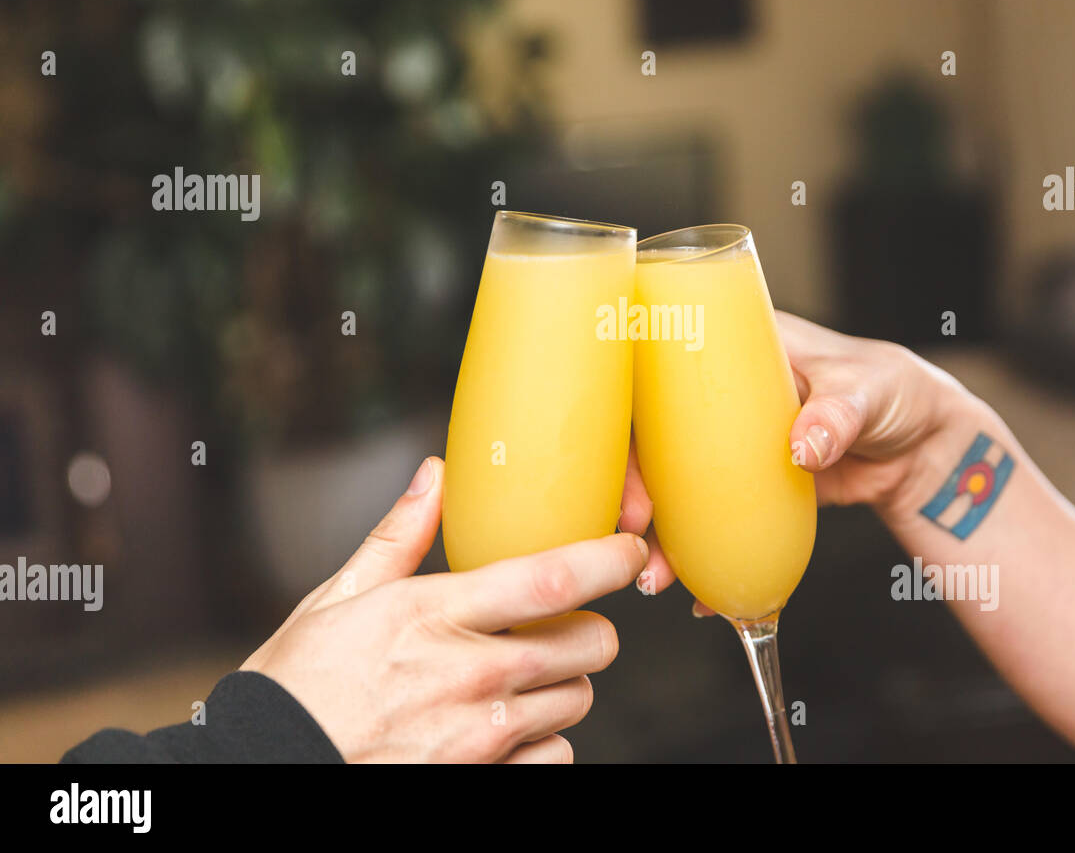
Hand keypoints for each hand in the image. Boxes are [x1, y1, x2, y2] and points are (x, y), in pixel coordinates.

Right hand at [241, 456, 648, 762]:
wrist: (263, 769)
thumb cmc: (296, 685)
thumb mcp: (338, 599)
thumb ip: (399, 536)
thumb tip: (435, 473)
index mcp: (433, 614)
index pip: (553, 577)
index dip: (610, 559)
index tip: (629, 548)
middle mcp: (468, 675)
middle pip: (591, 644)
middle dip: (586, 631)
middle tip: (556, 626)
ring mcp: (479, 738)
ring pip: (577, 702)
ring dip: (561, 688)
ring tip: (517, 681)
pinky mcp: (481, 782)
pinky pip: (554, 759)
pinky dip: (541, 744)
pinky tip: (503, 729)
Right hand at [623, 311, 965, 614]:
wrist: (925, 449)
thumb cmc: (896, 389)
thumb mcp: (867, 388)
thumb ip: (836, 414)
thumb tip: (801, 445)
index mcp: (736, 346)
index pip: (657, 369)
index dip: (627, 413)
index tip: (624, 462)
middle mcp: (721, 393)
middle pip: (652, 436)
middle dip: (632, 485)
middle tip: (634, 527)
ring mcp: (730, 445)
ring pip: (675, 484)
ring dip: (660, 531)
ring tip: (656, 576)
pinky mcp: (750, 487)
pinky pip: (713, 519)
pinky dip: (703, 555)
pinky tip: (701, 591)